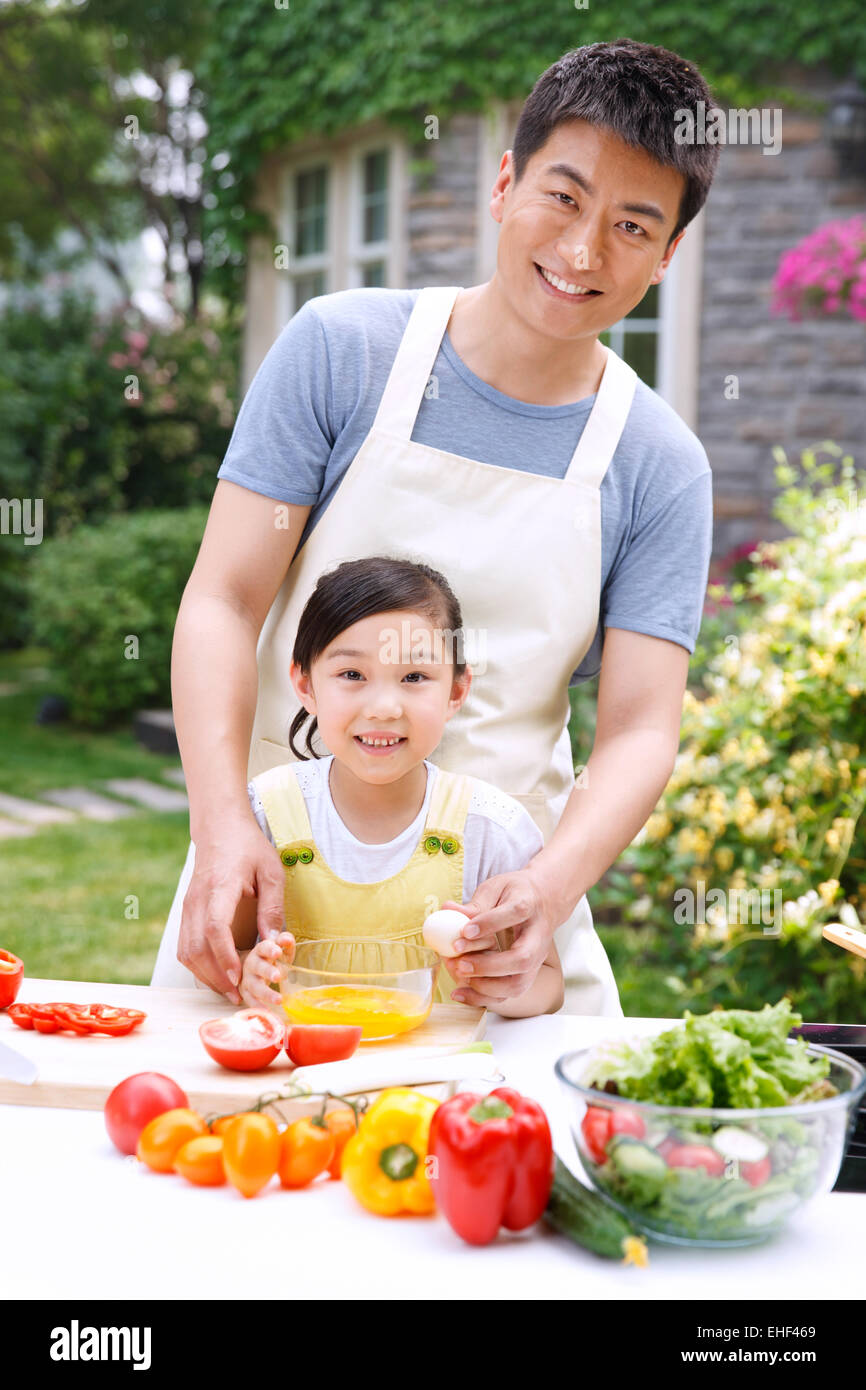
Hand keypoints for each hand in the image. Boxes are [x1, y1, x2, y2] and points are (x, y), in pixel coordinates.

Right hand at [177, 815, 286, 1002]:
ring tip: (229, 990)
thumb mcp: (271, 871)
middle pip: (195, 946)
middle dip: (214, 976)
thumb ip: (272, 906)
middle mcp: (197, 900)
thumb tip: (274, 943)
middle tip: (237, 995)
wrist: (219, 829)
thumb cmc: (248, 848)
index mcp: (220, 887)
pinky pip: (184, 946)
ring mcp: (188, 907)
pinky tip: (216, 975)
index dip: (224, 955)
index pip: (214, 927)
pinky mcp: (186, 913)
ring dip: (204, 975)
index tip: (237, 976)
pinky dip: (197, 965)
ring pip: (186, 950)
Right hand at [241, 933, 295, 1010]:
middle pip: (257, 966)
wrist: (249, 966)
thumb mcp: (279, 947)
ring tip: (279, 999)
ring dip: (265, 993)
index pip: (264, 947)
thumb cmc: (269, 956)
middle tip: (278, 977)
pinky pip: (250, 1000)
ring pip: (253, 985)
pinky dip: (257, 1006)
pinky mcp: (245, 992)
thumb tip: (287, 939)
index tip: (278, 952)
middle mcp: (251, 964)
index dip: (270, 949)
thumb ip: (284, 941)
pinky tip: (267, 1011)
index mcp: (260, 950)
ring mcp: (246, 979)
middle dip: (267, 971)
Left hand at [438, 869, 559, 1006]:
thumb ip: (476, 903)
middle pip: (522, 958)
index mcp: (528, 905)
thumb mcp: (497, 887)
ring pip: (519, 983)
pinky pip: (509, 993)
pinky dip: (484, 999)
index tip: (465, 930)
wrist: (546, 901)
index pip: (515, 913)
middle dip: (489, 966)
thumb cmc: (517, 893)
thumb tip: (448, 910)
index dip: (489, 923)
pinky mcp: (527, 973)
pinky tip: (460, 993)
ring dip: (486, 987)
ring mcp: (535, 959)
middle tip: (461, 963)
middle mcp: (536, 937)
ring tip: (459, 975)